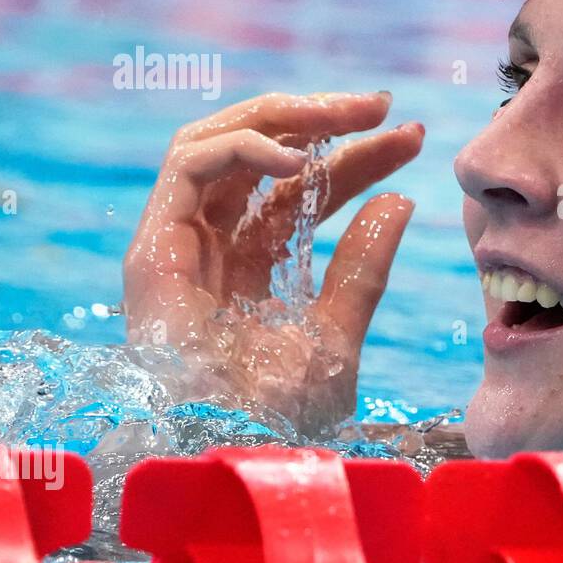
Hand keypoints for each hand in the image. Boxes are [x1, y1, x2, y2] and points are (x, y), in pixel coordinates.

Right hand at [123, 91, 423, 433]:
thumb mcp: (341, 330)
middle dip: (321, 121)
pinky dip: (246, 149)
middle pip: (263, 159)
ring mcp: (177, 247)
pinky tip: (304, 158)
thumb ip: (364, 265)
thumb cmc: (285, 416)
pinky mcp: (150, 249)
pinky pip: (191, 167)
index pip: (303, 192)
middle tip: (384, 104)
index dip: (356, 158)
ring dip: (286, 118)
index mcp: (252, 269)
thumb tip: (402, 200)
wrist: (240, 458)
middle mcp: (211, 250)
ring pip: (219, 144)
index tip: (412, 137)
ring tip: (351, 114)